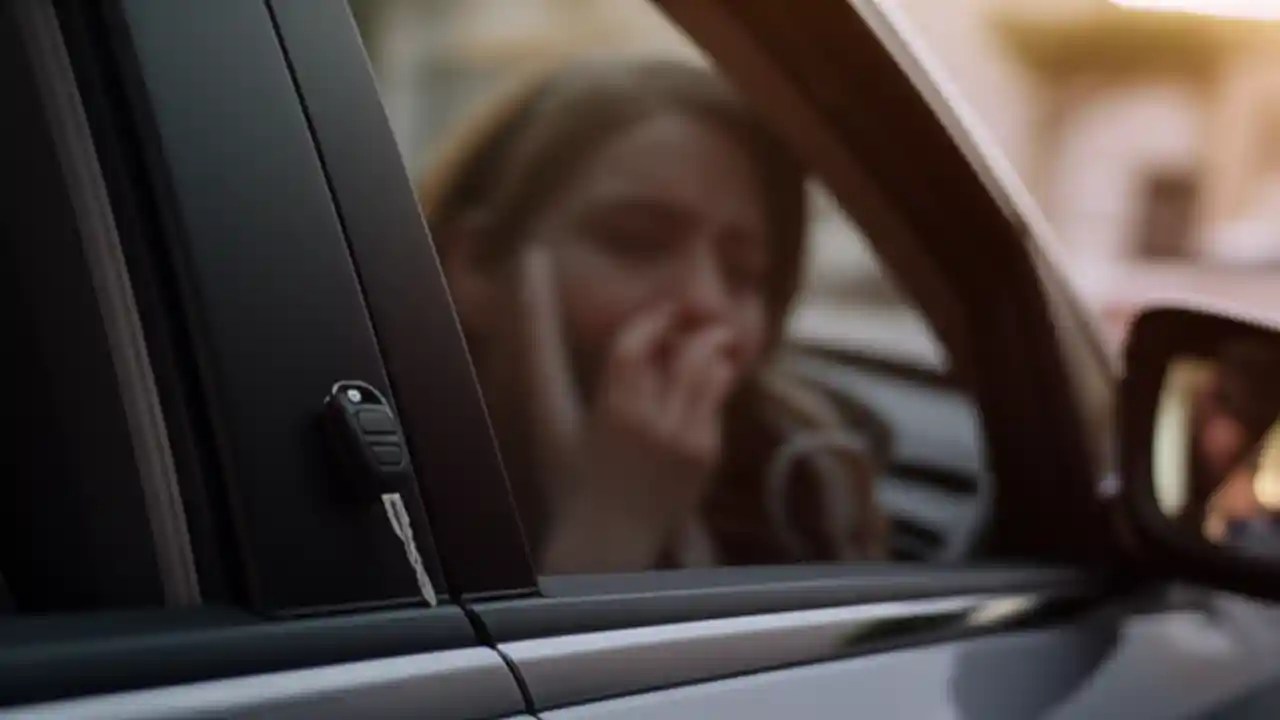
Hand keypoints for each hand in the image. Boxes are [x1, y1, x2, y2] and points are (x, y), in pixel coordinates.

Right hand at [518, 245, 738, 572]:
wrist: (605, 541)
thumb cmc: (567, 474)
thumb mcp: (549, 415)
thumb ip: (538, 346)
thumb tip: (526, 264)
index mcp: (611, 412)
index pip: (636, 345)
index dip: (651, 321)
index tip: (660, 313)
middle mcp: (653, 426)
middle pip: (686, 354)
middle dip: (693, 330)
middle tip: (691, 322)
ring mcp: (685, 443)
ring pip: (710, 374)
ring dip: (711, 351)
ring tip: (711, 343)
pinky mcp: (705, 457)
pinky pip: (717, 404)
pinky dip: (713, 385)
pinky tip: (704, 385)